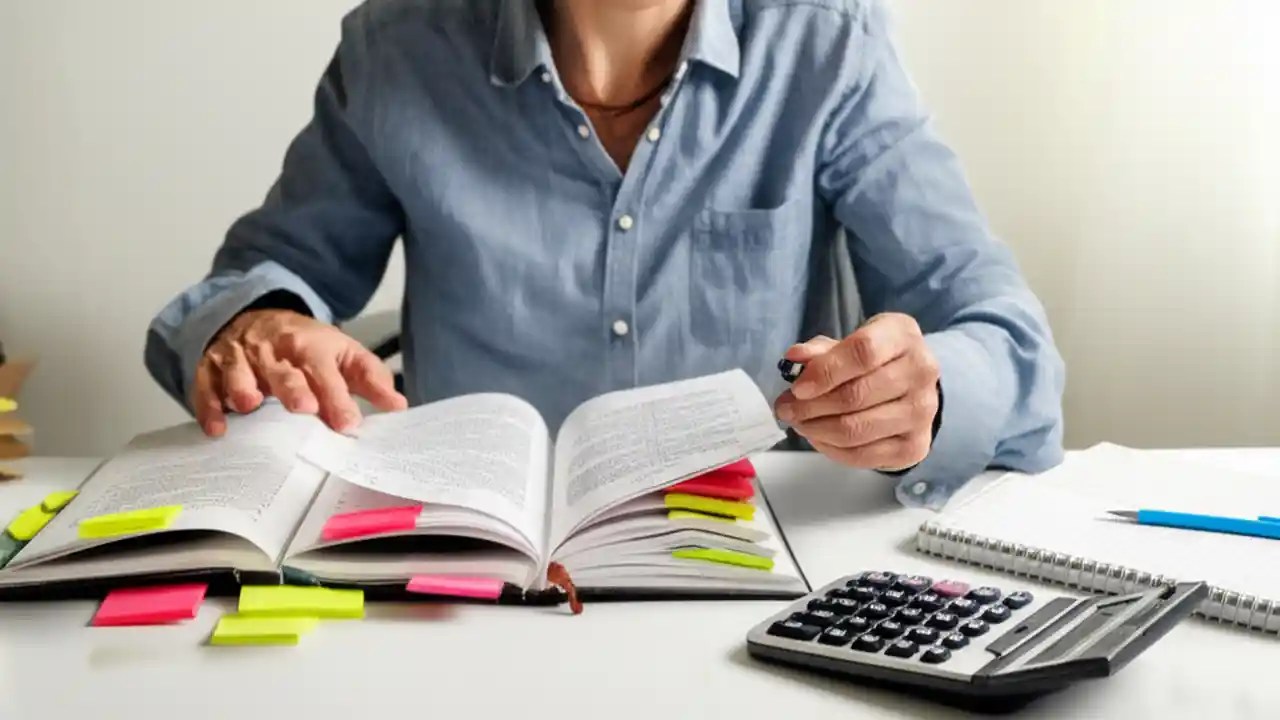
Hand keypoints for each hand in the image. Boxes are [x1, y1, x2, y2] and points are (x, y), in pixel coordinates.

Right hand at [194, 309, 406, 436]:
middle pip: (284, 370)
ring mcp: (241, 358)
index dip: (338, 397)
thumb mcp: (343, 354)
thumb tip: (398, 406)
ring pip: (240, 371)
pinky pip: (206, 385)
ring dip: (243, 387)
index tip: (348, 423)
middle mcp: (274, 351)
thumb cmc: (307, 345)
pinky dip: (209, 404)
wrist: (257, 316)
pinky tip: (217, 426)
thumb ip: (370, 379)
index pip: (326, 372)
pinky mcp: (212, 367)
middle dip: (292, 388)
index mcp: (310, 347)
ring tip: (248, 406)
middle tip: (303, 408)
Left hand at [773, 313, 939, 470]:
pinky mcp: (914, 446)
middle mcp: (921, 373)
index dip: (825, 371)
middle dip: (810, 406)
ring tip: (798, 422)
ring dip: (816, 429)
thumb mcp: (848, 343)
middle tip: (786, 409)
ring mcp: (922, 413)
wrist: (911, 387)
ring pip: (855, 430)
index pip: (863, 352)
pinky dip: (830, 449)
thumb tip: (794, 358)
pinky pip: (861, 455)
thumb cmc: (874, 360)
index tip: (797, 388)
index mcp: (902, 336)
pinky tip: (818, 436)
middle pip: (856, 396)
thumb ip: (819, 350)